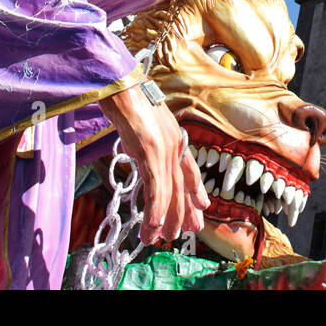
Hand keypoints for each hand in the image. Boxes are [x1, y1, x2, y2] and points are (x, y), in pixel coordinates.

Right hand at [98, 84, 209, 243]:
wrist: (122, 88)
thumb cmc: (129, 99)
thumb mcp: (147, 120)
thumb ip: (151, 137)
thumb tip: (143, 148)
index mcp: (175, 137)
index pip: (190, 169)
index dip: (197, 189)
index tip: (203, 206)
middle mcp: (174, 145)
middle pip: (182, 186)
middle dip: (185, 211)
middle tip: (185, 231)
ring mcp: (164, 151)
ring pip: (170, 193)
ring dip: (167, 218)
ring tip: (164, 237)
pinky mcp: (150, 155)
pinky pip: (155, 189)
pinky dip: (155, 211)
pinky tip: (153, 227)